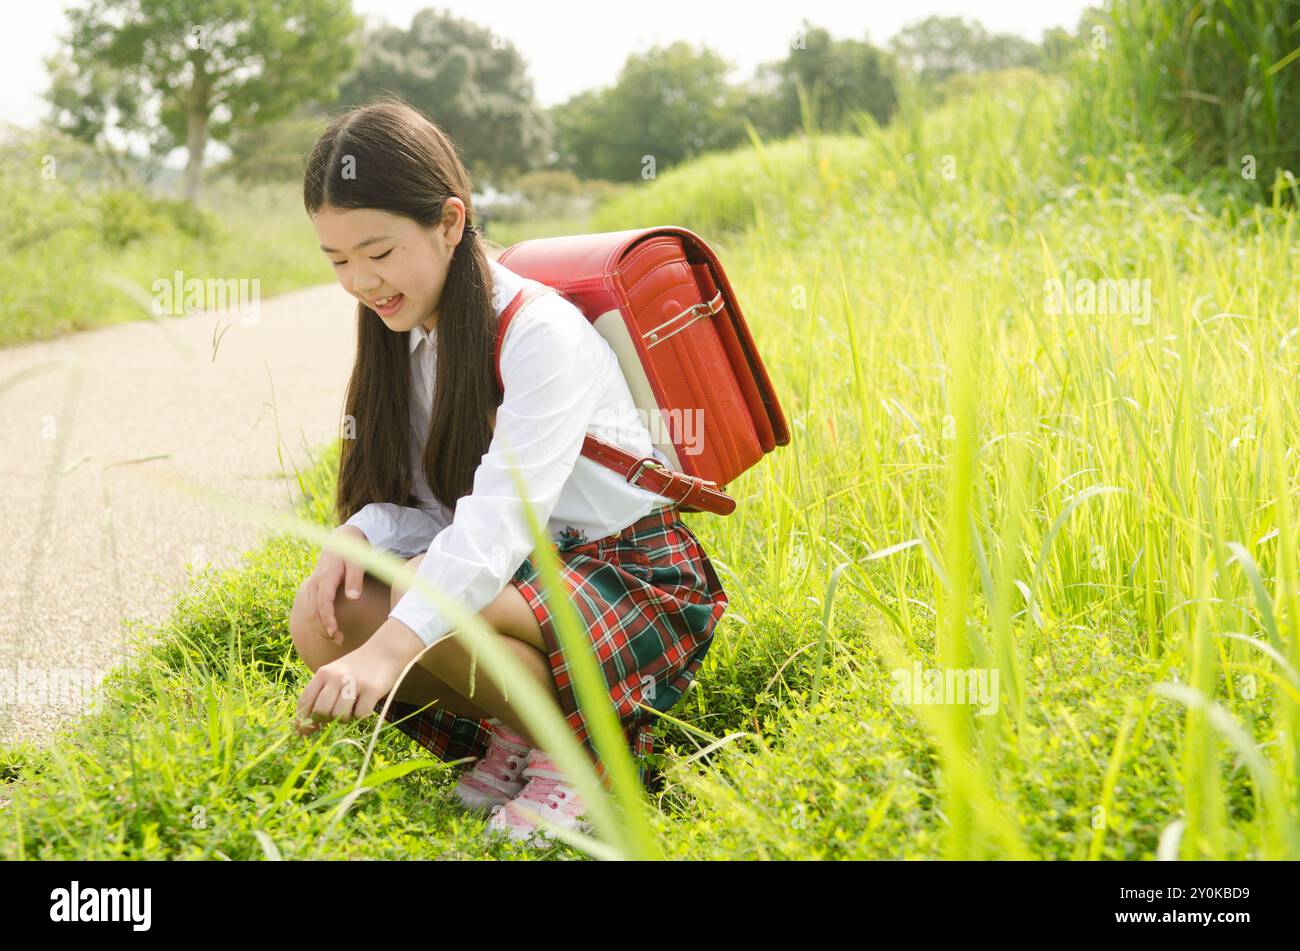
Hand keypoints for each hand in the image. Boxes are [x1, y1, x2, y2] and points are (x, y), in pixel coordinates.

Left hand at [294, 618, 425, 735]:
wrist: (384, 653)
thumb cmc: (356, 669)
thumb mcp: (334, 674)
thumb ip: (321, 694)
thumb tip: (309, 726)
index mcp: (323, 673)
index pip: (305, 702)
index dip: (304, 721)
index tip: (308, 731)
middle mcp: (337, 677)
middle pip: (321, 711)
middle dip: (326, 720)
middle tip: (335, 716)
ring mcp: (355, 683)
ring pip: (340, 716)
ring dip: (345, 719)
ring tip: (351, 708)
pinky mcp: (372, 689)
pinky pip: (360, 715)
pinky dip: (361, 716)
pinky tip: (364, 705)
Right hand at [295, 525, 370, 646]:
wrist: (340, 542)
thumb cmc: (352, 553)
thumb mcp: (358, 562)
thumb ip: (356, 579)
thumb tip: (354, 597)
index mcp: (326, 577)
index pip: (323, 602)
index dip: (327, 618)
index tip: (333, 632)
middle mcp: (314, 583)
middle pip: (313, 612)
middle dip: (324, 629)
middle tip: (340, 640)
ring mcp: (311, 587)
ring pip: (309, 613)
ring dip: (320, 628)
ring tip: (337, 639)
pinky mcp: (312, 590)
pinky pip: (310, 609)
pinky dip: (317, 622)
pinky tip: (329, 630)